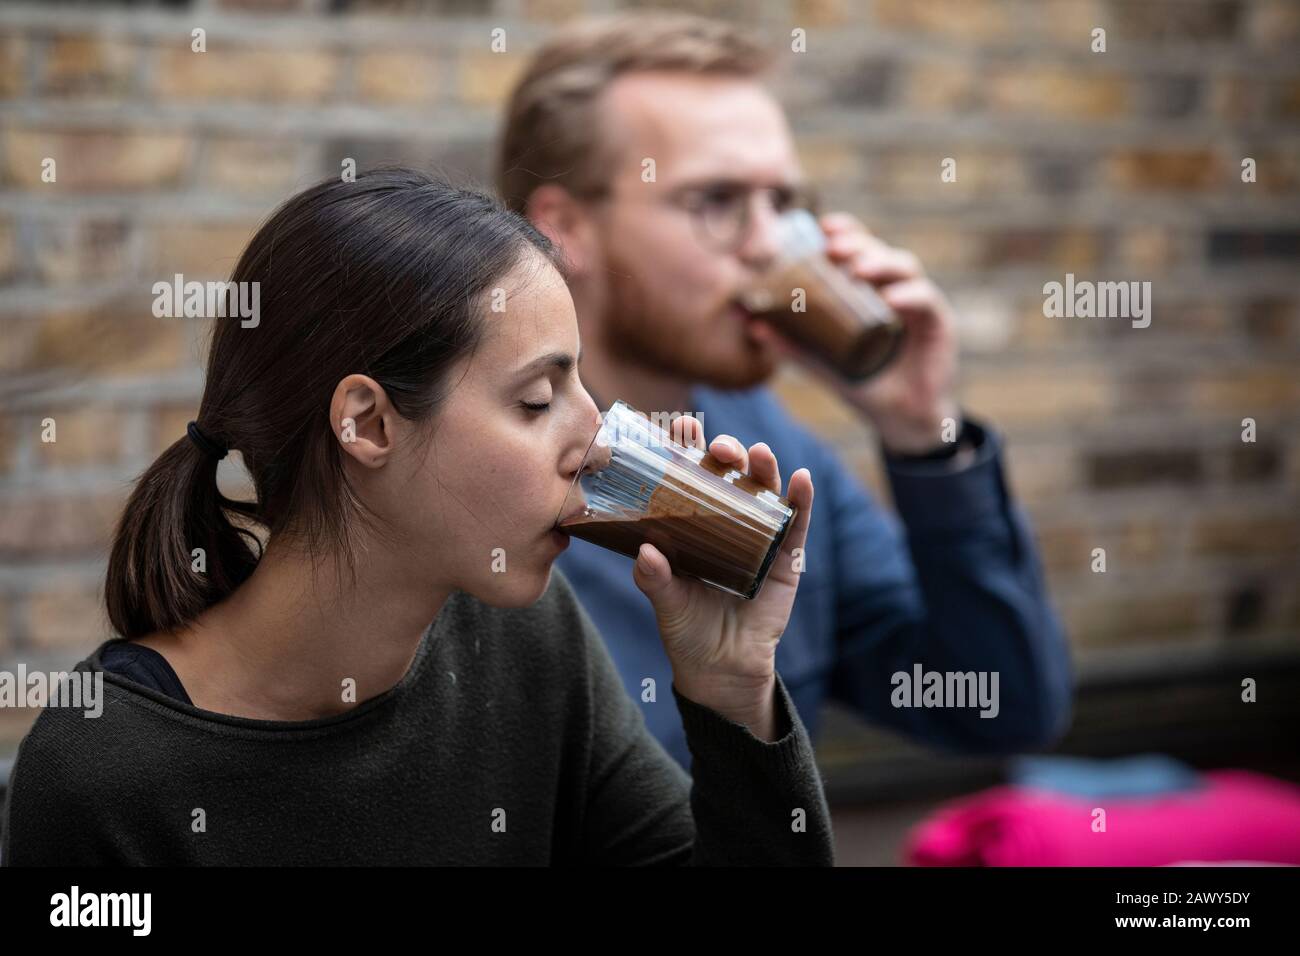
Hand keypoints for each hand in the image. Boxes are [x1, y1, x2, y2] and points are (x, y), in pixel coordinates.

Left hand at [631, 416, 813, 739]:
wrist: (721, 670)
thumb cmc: (688, 630)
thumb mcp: (667, 602)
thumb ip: (655, 579)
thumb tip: (645, 552)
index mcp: (693, 525)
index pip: (689, 477)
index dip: (688, 449)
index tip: (681, 425)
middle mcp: (727, 523)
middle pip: (730, 476)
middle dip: (726, 452)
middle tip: (719, 447)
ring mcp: (760, 537)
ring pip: (764, 492)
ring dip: (764, 468)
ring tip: (759, 454)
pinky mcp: (787, 558)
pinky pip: (796, 524)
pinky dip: (800, 500)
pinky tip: (800, 480)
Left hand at [748, 211, 960, 454]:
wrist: (898, 419)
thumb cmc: (864, 382)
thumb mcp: (823, 362)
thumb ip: (792, 344)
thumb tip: (752, 325)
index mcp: (869, 290)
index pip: (858, 249)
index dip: (844, 232)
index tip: (820, 228)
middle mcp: (895, 288)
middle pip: (878, 251)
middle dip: (856, 243)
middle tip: (832, 248)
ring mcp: (918, 303)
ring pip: (904, 268)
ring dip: (880, 263)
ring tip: (858, 270)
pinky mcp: (938, 323)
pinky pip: (926, 300)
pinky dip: (909, 295)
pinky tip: (890, 298)